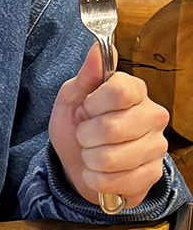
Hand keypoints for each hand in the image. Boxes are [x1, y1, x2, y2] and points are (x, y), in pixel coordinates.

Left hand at [49, 42, 169, 208]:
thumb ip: (87, 75)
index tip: (86, 109)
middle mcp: (153, 115)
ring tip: (92, 153)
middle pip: (112, 128)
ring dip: (89, 159)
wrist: (78, 163)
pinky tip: (100, 172)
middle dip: (86, 136)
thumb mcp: (72, 97)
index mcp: (135, 90)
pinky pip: (115, 182)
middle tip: (86, 135)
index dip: (93, 104)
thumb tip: (98, 48)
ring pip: (110, 158)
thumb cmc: (77, 125)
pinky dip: (96, 180)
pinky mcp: (153, 175)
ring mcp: (157, 146)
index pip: (119, 91)